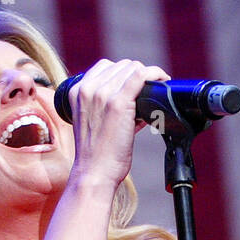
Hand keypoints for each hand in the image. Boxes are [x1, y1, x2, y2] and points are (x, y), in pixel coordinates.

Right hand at [65, 59, 168, 190]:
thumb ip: (107, 105)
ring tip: (155, 91)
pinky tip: (162, 79)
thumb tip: (136, 98)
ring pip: (131, 68)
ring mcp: (102, 94)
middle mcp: (87, 88)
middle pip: (120, 65)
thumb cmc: (97, 154)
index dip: (124, 73)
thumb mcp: (93, 122)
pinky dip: (155, 73)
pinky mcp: (118, 103)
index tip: (136, 85)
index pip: (105, 67)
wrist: (94, 173)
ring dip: (147, 76)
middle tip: (147, 93)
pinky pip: (140, 75)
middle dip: (137, 76)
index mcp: (76, 91)